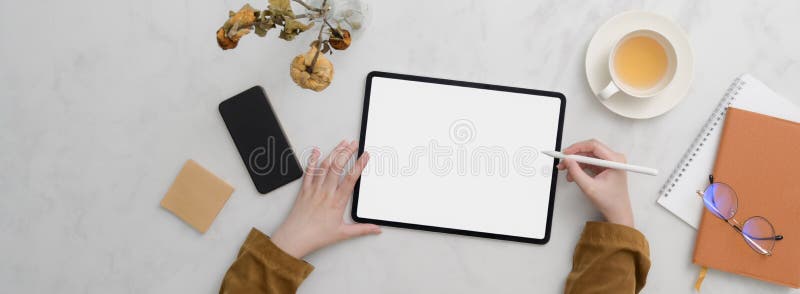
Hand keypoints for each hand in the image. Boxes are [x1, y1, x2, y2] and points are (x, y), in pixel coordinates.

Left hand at [271, 140, 380, 258]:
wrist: (295, 238)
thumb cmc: (317, 236)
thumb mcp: (343, 234)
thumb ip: (362, 229)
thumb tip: (376, 229)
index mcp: (337, 202)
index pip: (351, 179)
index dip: (359, 165)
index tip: (365, 155)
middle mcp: (325, 192)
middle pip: (337, 167)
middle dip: (347, 152)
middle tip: (354, 144)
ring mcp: (314, 189)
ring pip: (324, 166)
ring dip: (334, 152)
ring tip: (342, 143)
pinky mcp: (304, 190)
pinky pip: (308, 171)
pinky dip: (312, 159)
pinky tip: (316, 151)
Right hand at [556, 139, 633, 226]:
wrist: (617, 211)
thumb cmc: (611, 201)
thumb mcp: (589, 187)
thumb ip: (576, 172)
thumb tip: (568, 161)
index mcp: (615, 161)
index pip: (594, 146)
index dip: (577, 147)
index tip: (566, 153)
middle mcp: (614, 159)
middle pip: (590, 150)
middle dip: (574, 156)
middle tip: (563, 161)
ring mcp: (609, 162)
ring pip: (588, 156)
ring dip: (576, 163)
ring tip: (567, 171)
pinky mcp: (604, 167)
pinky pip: (589, 162)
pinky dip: (580, 167)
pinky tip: (573, 174)